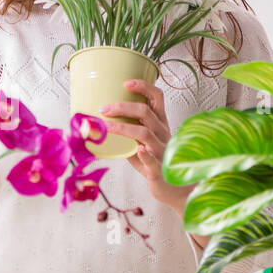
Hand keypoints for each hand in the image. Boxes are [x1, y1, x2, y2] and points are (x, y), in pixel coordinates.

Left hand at [100, 79, 208, 246]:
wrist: (175, 189)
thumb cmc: (156, 163)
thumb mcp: (142, 144)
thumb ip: (126, 133)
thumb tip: (97, 124)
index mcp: (160, 124)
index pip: (157, 98)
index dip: (143, 88)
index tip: (126, 83)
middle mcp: (163, 134)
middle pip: (146, 112)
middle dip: (123, 107)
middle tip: (104, 108)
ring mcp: (162, 151)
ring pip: (145, 133)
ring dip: (124, 127)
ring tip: (106, 126)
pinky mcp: (159, 170)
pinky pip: (153, 160)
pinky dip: (145, 154)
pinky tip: (137, 150)